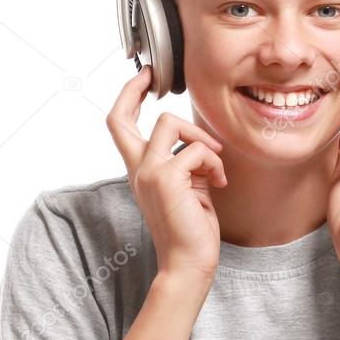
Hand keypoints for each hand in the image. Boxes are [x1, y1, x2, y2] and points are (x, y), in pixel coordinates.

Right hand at [106, 65, 226, 286]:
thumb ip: (186, 162)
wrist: (190, 262)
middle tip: (153, 78)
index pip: (119, 127)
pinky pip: (197, 149)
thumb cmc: (192, 228)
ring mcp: (149, 172)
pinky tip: (220, 183)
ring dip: (200, 137)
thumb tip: (200, 143)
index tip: (143, 77)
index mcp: (140, 170)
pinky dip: (214, 162)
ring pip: (169, 122)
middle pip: (123, 116)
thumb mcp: (188, 186)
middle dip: (137, 90)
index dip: (127, 97)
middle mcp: (138, 169)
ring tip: (214, 164)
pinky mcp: (167, 178)